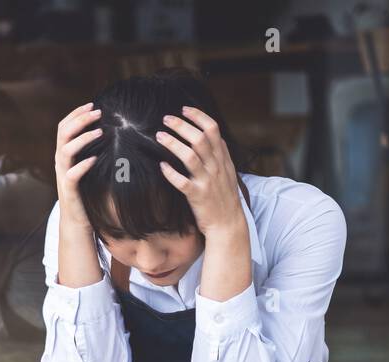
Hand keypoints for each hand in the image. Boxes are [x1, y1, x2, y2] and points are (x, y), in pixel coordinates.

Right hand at [53, 102, 102, 229]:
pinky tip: (94, 159)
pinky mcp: (69, 191)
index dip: (76, 113)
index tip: (92, 104)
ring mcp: (63, 176)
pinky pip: (72, 175)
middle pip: (63, 133)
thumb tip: (111, 132)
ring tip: (100, 132)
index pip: (64, 126)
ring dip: (82, 138)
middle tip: (97, 112)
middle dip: (80, 120)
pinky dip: (82, 165)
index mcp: (63, 155)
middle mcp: (60, 162)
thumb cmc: (86, 193)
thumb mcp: (87, 168)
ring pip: (65, 151)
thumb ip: (92, 151)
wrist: (76, 221)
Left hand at [155, 106, 245, 239]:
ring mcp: (207, 182)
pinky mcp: (197, 196)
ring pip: (190, 156)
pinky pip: (182, 182)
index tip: (184, 109)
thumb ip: (222, 154)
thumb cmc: (224, 198)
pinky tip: (161, 165)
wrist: (228, 225)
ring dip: (173, 143)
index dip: (198, 116)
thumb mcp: (229, 173)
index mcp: (222, 159)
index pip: (213, 129)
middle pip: (199, 139)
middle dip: (181, 126)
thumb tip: (215, 135)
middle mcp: (215, 168)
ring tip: (159, 136)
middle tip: (166, 119)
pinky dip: (170, 173)